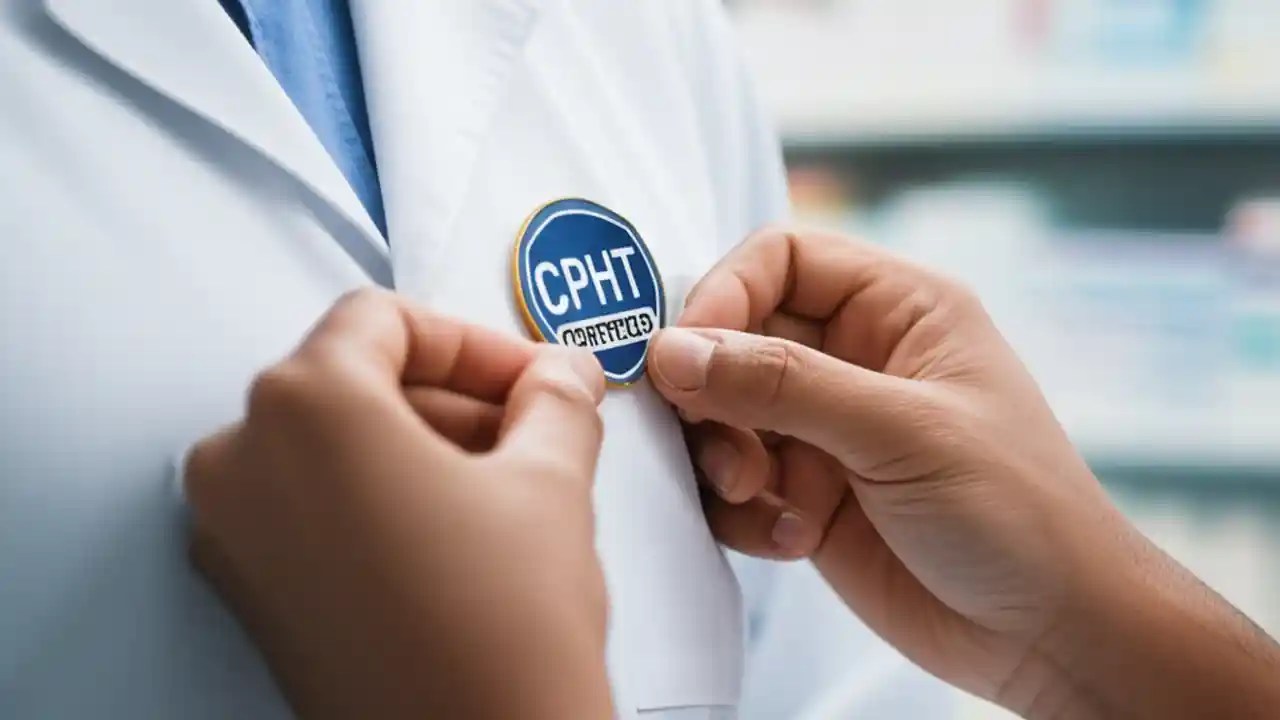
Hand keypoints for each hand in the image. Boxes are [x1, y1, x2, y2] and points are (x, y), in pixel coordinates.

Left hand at [185, 289, 612, 719]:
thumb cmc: (502, 632)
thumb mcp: (550, 481)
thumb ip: (553, 400)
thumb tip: (559, 374)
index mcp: (305, 405)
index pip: (384, 321)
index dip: (472, 341)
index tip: (527, 376)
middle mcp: (241, 461)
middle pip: (353, 380)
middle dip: (452, 396)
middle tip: (532, 422)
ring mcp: (233, 533)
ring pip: (332, 444)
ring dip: (420, 445)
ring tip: (507, 480)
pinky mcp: (248, 593)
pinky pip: (309, 504)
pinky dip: (377, 495)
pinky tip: (458, 528)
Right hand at [647, 228, 1279, 717]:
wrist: (1050, 636)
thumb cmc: (1016, 512)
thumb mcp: (900, 432)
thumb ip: (781, 385)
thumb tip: (673, 350)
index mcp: (898, 310)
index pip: (781, 259)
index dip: (725, 294)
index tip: (685, 352)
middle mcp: (856, 360)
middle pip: (738, 338)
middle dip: (717, 395)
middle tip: (726, 448)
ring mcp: (829, 431)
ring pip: (724, 415)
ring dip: (726, 460)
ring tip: (764, 500)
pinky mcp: (808, 496)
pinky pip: (735, 485)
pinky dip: (744, 512)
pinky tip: (794, 539)